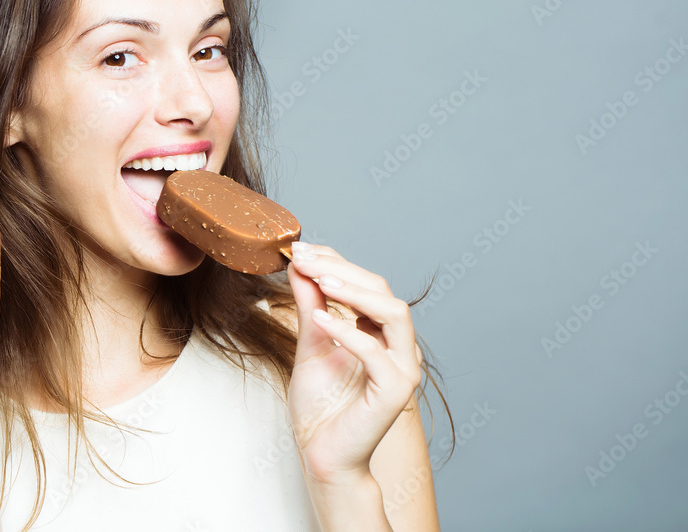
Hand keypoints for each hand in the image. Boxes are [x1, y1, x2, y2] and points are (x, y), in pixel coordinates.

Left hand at [284, 242, 422, 485]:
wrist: (320, 452)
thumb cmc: (319, 404)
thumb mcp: (309, 342)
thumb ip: (310, 305)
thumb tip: (300, 265)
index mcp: (380, 332)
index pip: (367, 283)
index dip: (336, 261)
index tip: (300, 249)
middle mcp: (398, 346)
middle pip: (382, 290)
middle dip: (342, 269)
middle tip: (304, 258)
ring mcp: (402, 368)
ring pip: (394, 313)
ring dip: (355, 291)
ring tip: (319, 280)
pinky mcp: (395, 391)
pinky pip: (376, 353)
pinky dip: (347, 331)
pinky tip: (319, 320)